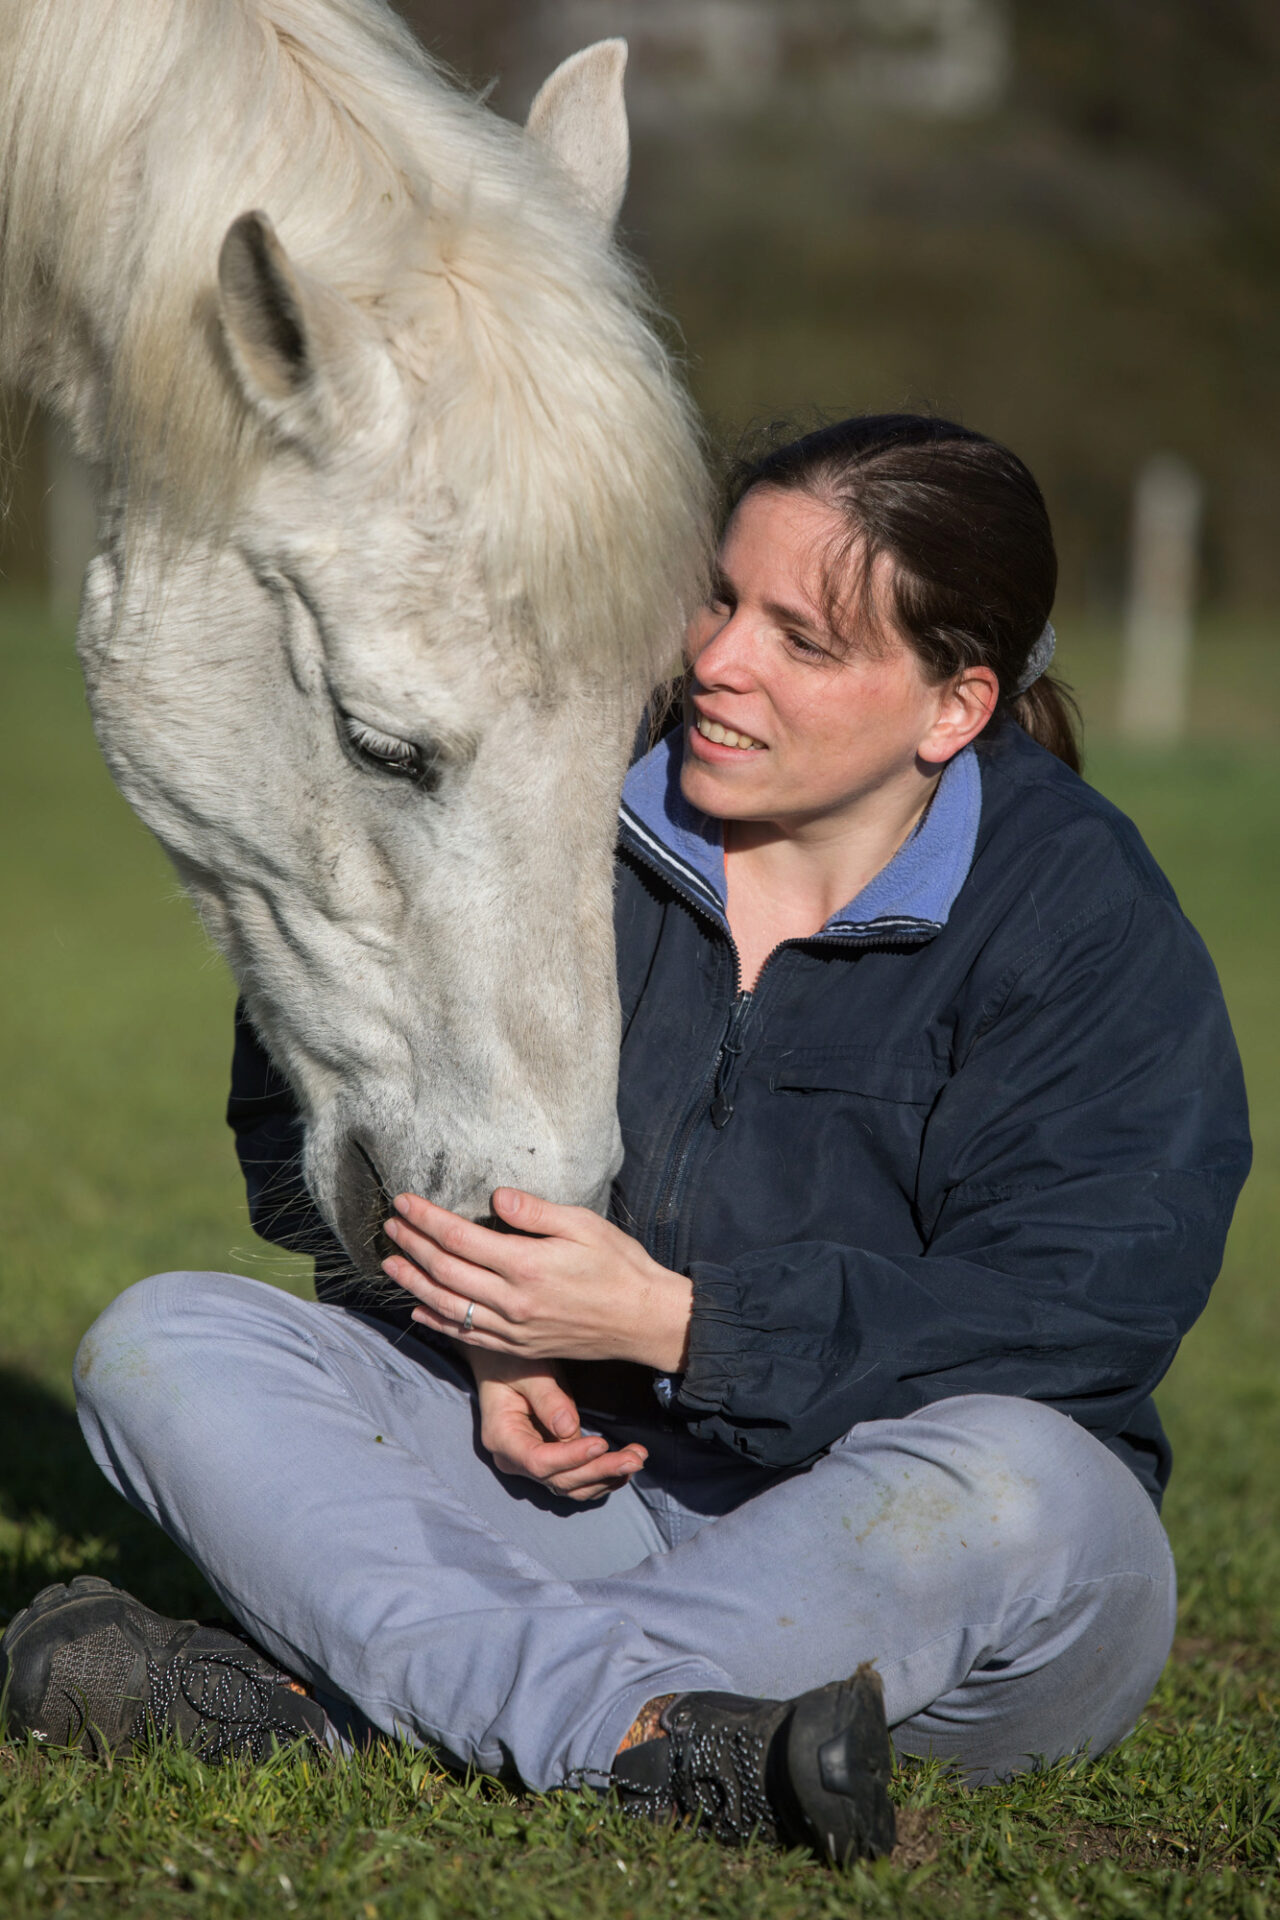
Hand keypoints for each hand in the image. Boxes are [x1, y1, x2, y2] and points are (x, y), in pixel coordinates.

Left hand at [381, 1187, 692, 1371]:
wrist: (644, 1320)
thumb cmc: (619, 1264)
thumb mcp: (583, 1224)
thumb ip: (535, 1212)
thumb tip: (495, 1197)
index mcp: (526, 1265)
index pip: (459, 1237)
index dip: (426, 1218)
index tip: (404, 1201)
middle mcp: (513, 1301)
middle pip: (445, 1271)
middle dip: (412, 1245)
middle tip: (390, 1225)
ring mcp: (514, 1328)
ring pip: (448, 1306)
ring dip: (414, 1283)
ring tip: (390, 1264)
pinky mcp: (521, 1347)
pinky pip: (469, 1336)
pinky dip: (438, 1322)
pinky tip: (419, 1309)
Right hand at [467, 1350, 646, 1502]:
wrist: (499, 1364)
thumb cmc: (510, 1362)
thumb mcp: (526, 1371)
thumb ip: (547, 1398)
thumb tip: (569, 1429)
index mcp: (502, 1437)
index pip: (538, 1461)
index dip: (572, 1457)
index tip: (602, 1443)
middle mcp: (514, 1460)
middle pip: (560, 1479)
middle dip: (600, 1470)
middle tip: (635, 1458)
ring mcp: (531, 1464)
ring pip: (571, 1486)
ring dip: (605, 1477)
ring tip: (637, 1459)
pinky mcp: (549, 1461)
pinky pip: (575, 1480)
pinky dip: (600, 1478)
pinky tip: (624, 1469)